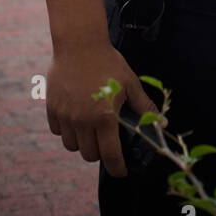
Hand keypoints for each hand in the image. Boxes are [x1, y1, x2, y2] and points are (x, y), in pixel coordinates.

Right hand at [46, 42, 162, 177]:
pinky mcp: (52, 109)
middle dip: (99, 154)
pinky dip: (66, 130)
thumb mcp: (130, 83)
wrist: (79, 43)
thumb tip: (162, 122)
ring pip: (72, 146)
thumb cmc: (108, 62)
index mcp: (104, 117)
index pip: (110, 155)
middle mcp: (82, 121)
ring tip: (90, 130)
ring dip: (82, 143)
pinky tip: (75, 118)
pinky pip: (58, 131)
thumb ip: (144, 106)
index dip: (117, 168)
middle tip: (107, 143)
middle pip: (89, 155)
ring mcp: (65, 116)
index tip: (121, 171)